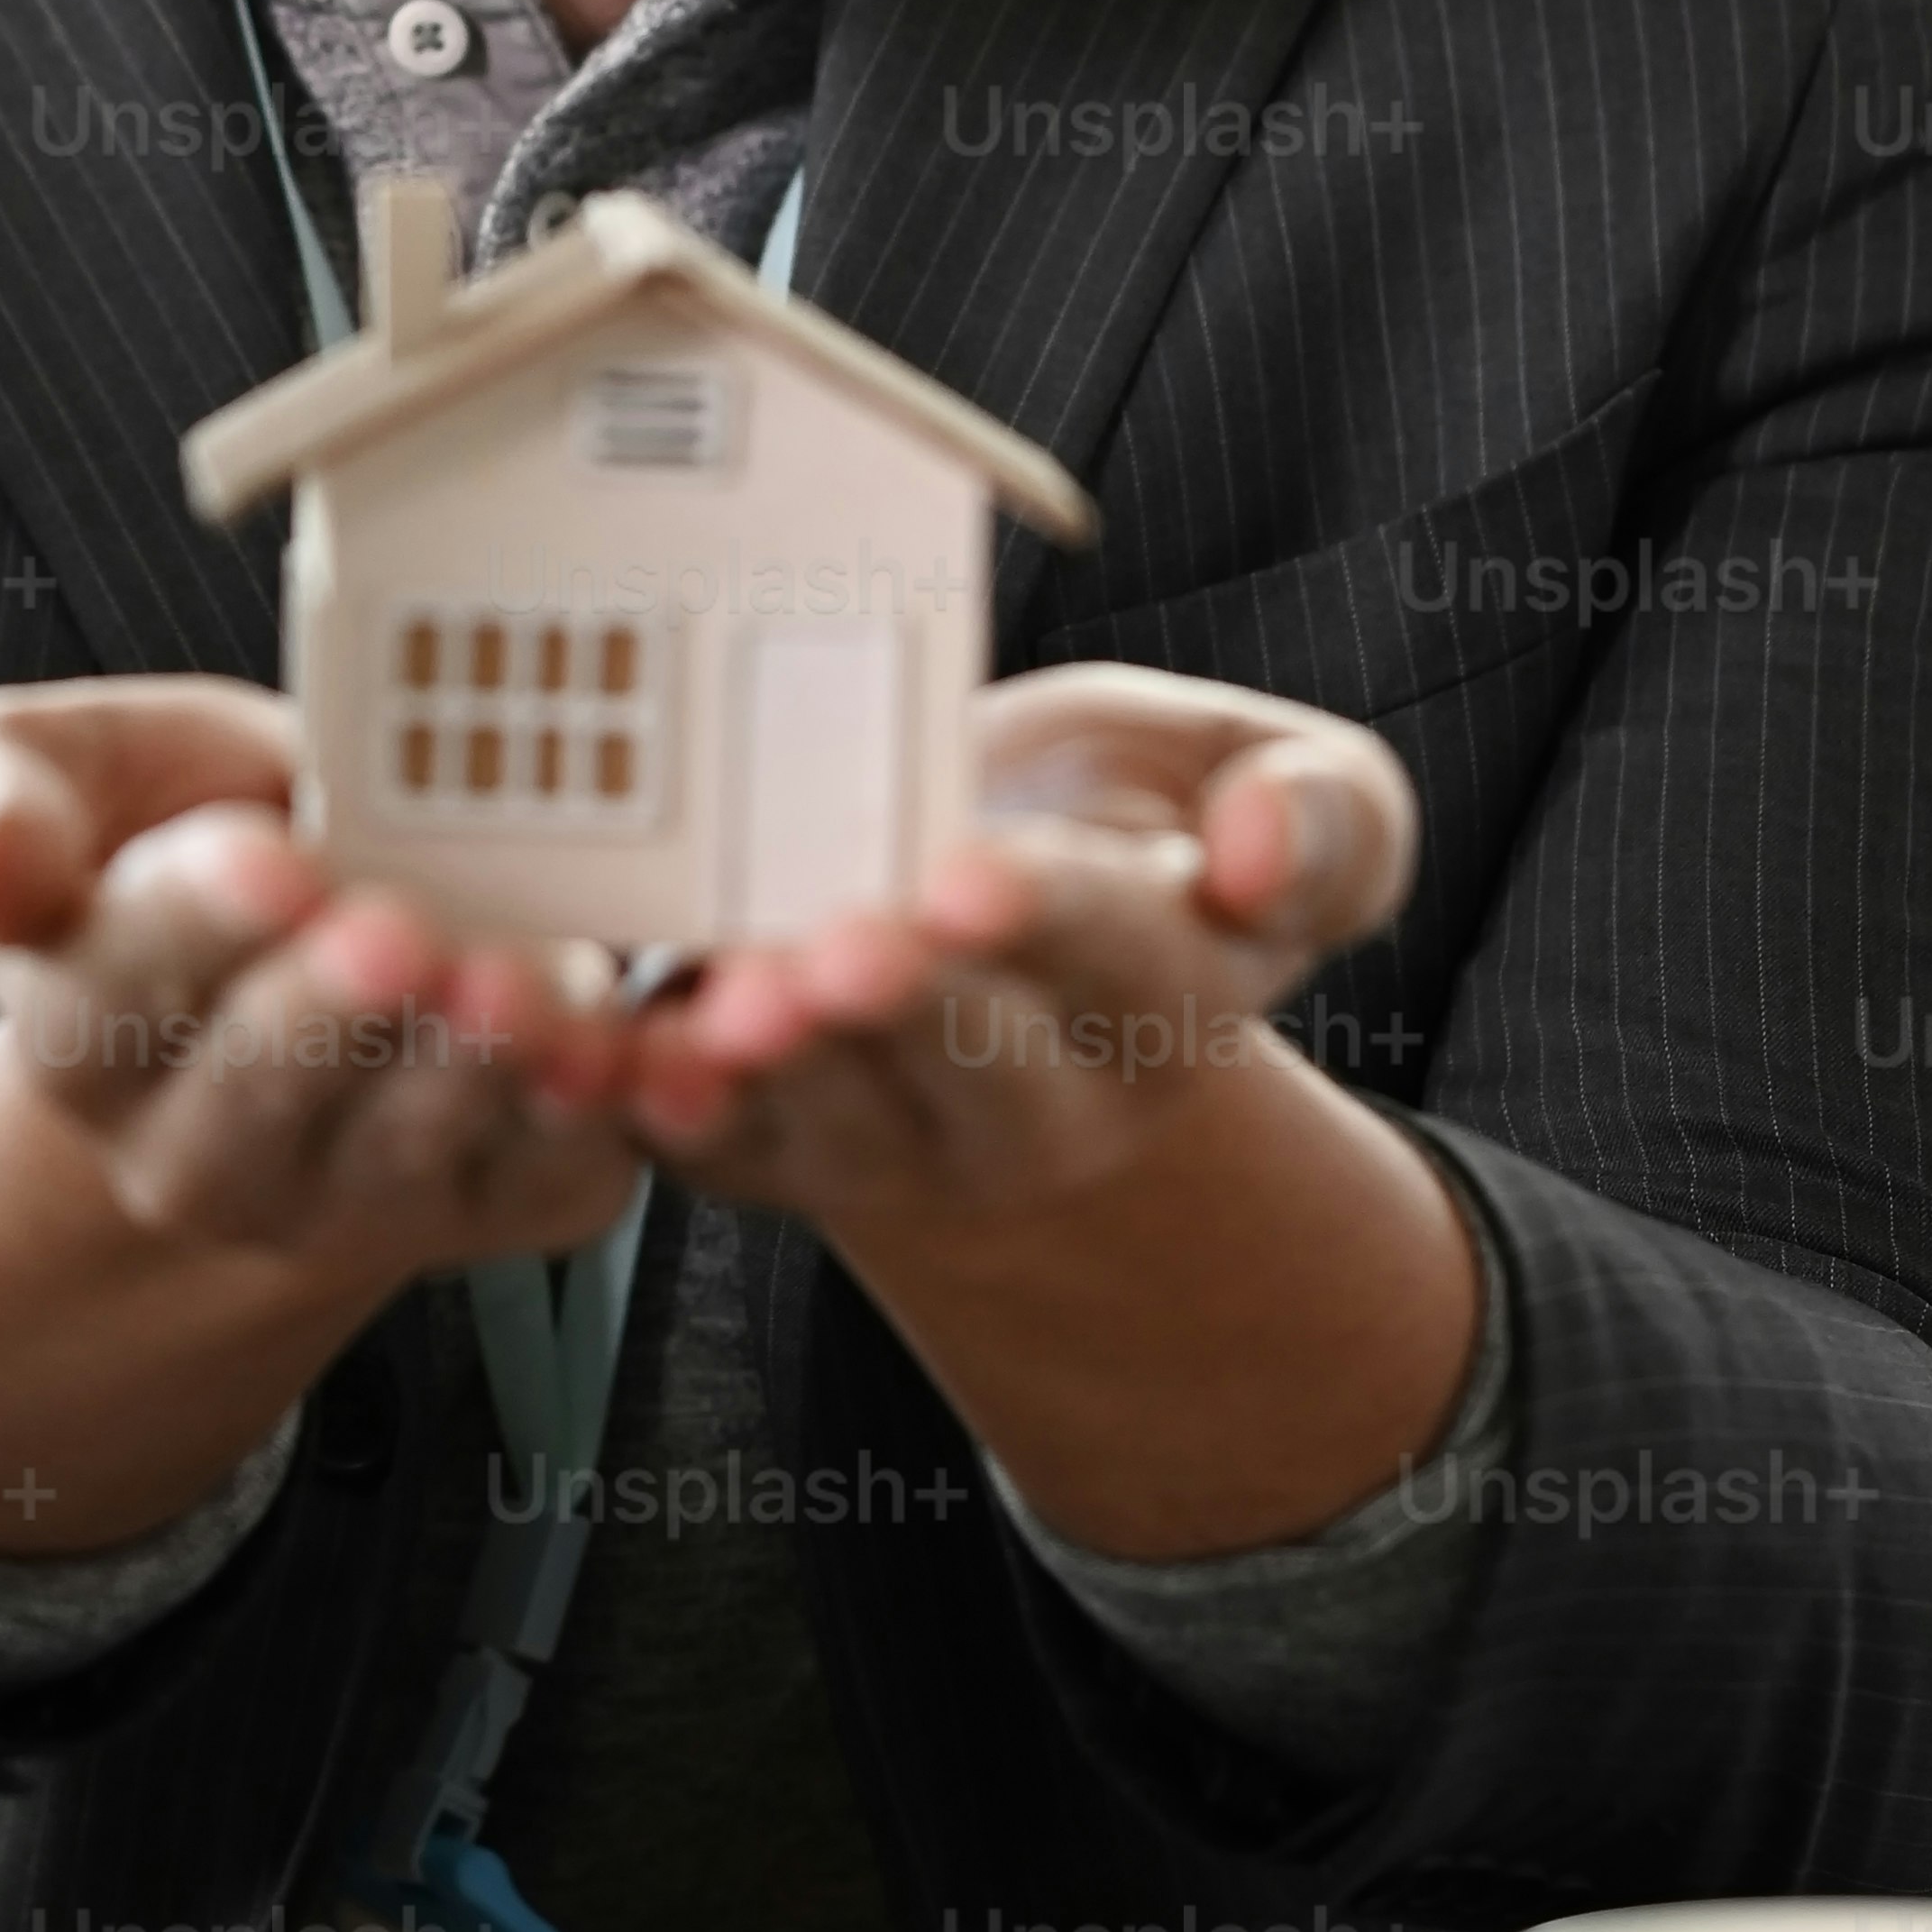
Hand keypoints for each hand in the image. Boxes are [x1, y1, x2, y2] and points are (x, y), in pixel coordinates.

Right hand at [0, 672, 643, 1280]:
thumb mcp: (24, 774)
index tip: (265, 857)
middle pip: (267, 1094)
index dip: (201, 924)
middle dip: (340, 1012)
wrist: (287, 930)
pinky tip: (645, 1052)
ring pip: (416, 1145)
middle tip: (401, 930)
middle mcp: (206, 1150)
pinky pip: (553, 1171)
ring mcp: (355, 1191)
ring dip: (480, 1072)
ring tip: (528, 989)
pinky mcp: (495, 1199)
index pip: (125, 988)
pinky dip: (610, 1114)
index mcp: (85, 1038)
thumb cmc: (154, 829)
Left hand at [608, 668, 1457, 1559]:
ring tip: (719, 1010)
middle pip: (975, 1066)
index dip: (1046, 919)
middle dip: (902, 1008)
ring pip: (832, 1118)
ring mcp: (899, 1135)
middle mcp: (1043, 1100)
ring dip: (767, 1069)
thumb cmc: (1131, 822)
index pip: (1120, 960)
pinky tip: (605, 1058)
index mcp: (1171, 999)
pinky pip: (708, 1148)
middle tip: (837, 948)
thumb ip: (1325, 818)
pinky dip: (648, 1107)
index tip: (974, 874)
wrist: (993, 901)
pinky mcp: (773, 1149)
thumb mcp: (1271, 783)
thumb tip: (1260, 849)